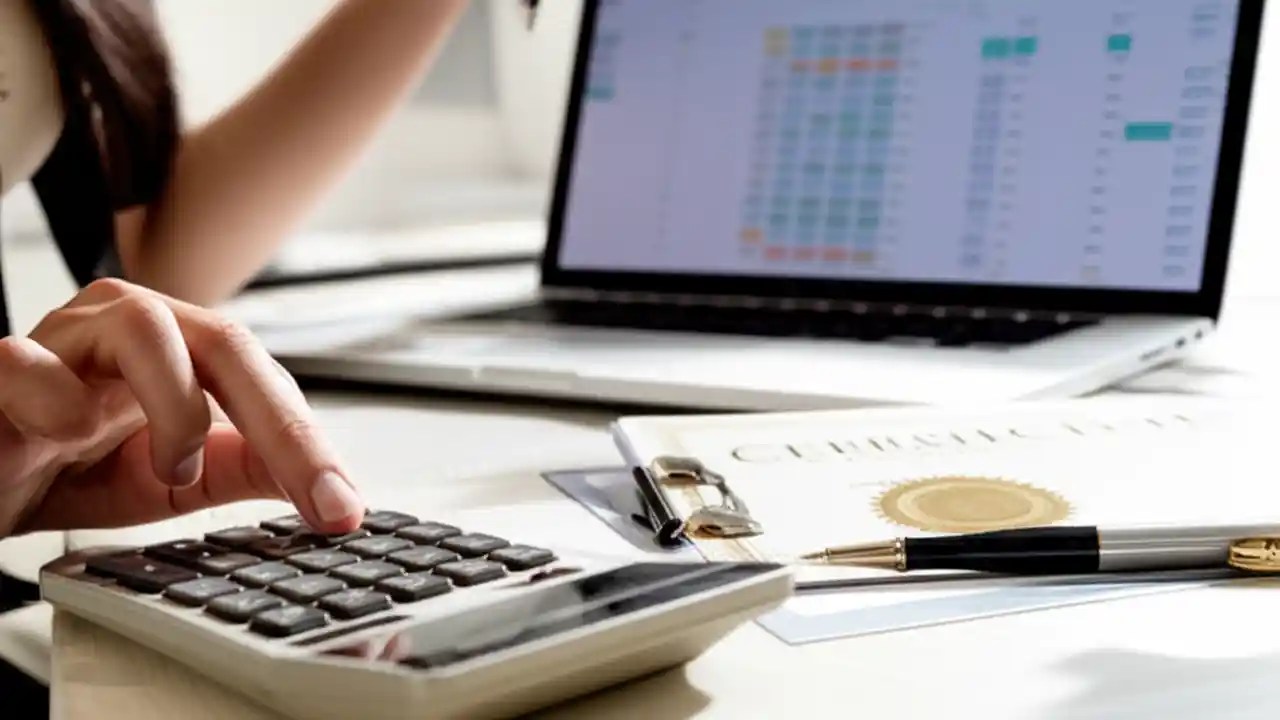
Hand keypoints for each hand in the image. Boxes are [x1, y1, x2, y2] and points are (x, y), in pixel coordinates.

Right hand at [0, 278, 364, 537]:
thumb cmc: (64, 464)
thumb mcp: (165, 480)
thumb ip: (236, 469)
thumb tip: (319, 483)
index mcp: (176, 351)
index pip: (262, 378)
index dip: (308, 441)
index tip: (343, 506)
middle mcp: (127, 329)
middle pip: (224, 343)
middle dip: (282, 425)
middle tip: (318, 494)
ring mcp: (62, 340)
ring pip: (142, 325)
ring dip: (176, 406)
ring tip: (172, 468)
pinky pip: (29, 362)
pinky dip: (61, 401)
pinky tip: (69, 435)